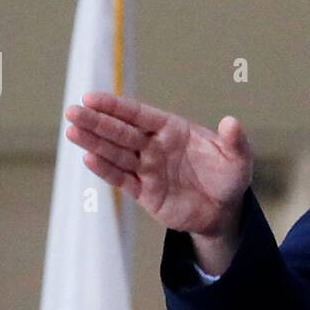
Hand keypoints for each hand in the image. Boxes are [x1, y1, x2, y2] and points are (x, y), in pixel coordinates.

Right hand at [64, 93, 252, 256]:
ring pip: (116, 153)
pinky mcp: (144, 192)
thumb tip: (232, 122)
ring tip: (72, 131)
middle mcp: (154, 146)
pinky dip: (106, 170)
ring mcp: (147, 168)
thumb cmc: (229, 177)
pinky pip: (122, 179)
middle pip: (121, 131)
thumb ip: (234, 142)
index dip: (116, 107)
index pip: (139, 115)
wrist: (223, 211)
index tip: (91, 98)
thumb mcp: (238, 160)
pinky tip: (89, 158)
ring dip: (94, 142)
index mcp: (172, 129)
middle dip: (97, 122)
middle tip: (72, 111)